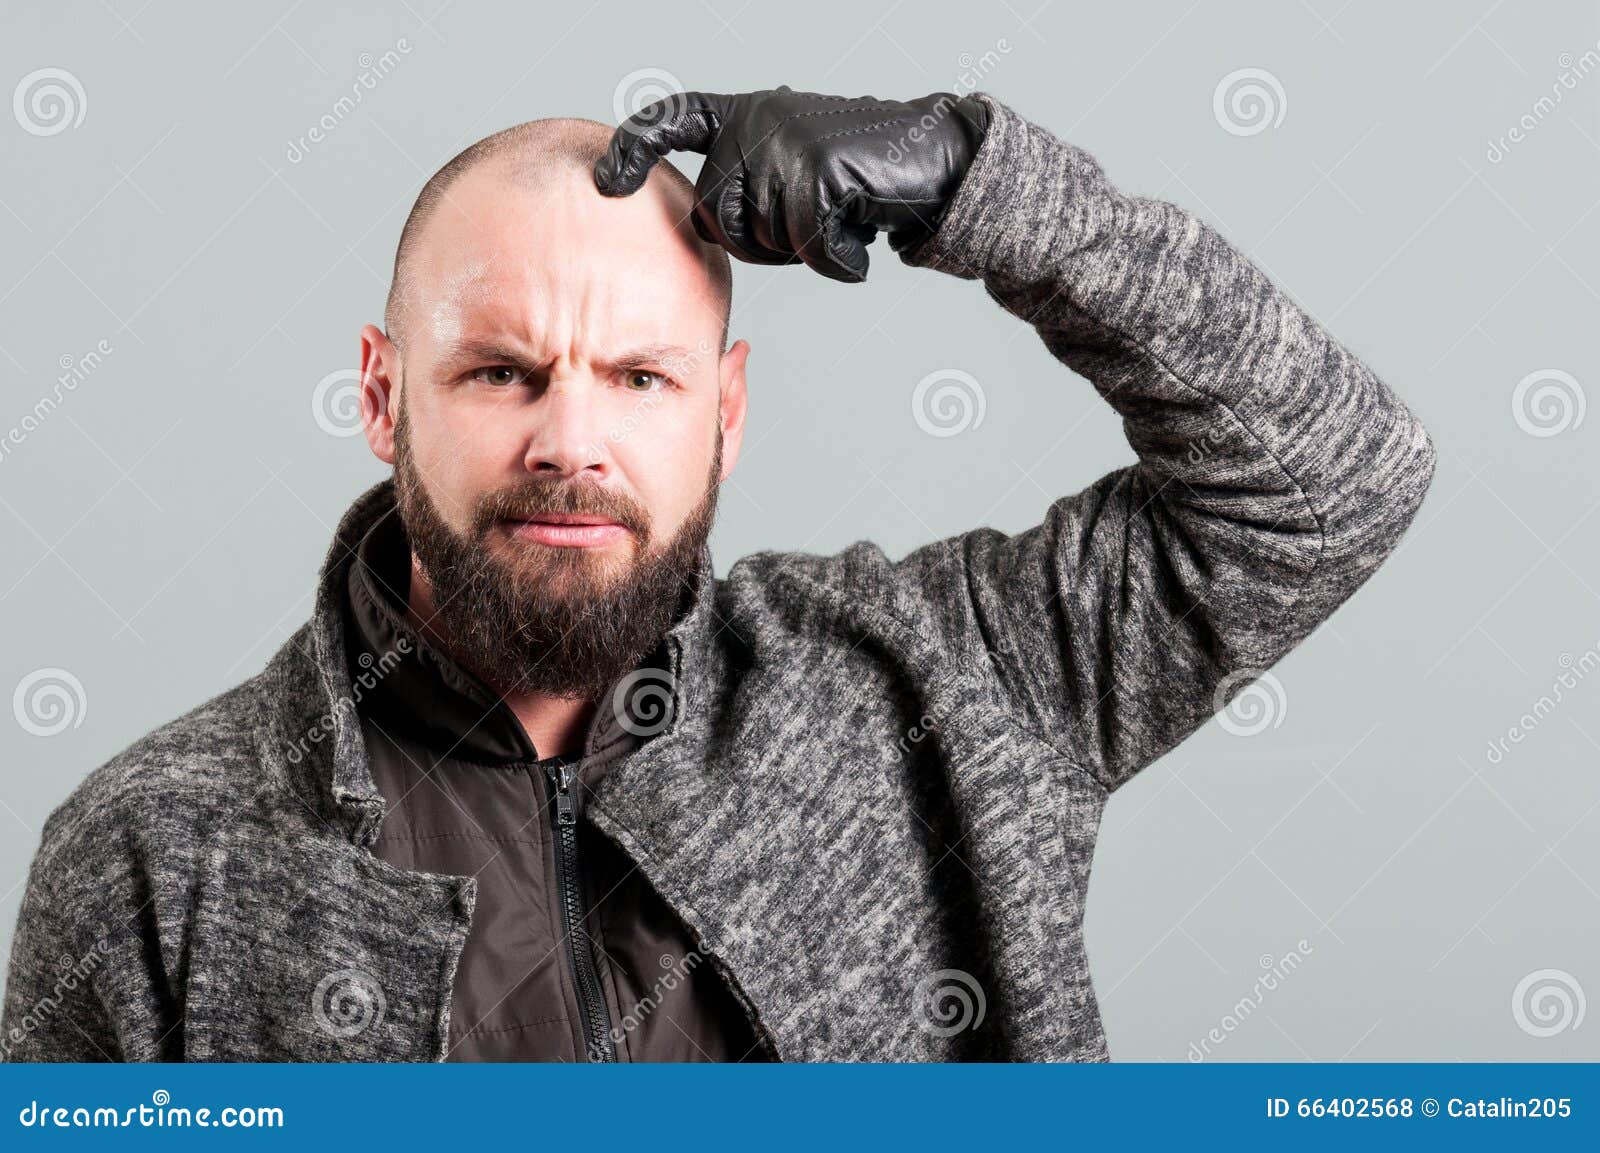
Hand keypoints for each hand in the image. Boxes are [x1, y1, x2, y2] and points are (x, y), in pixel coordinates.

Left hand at [593, 86, 988, 282]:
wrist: (931, 160)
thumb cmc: (857, 181)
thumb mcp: (790, 170)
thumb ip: (745, 182)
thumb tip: (696, 224)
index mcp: (744, 115)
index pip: (673, 119)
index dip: (636, 147)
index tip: (606, 178)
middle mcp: (757, 120)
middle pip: (715, 217)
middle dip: (759, 246)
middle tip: (811, 229)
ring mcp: (785, 142)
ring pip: (760, 239)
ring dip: (802, 252)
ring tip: (841, 221)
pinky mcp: (817, 171)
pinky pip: (804, 247)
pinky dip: (836, 261)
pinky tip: (859, 239)